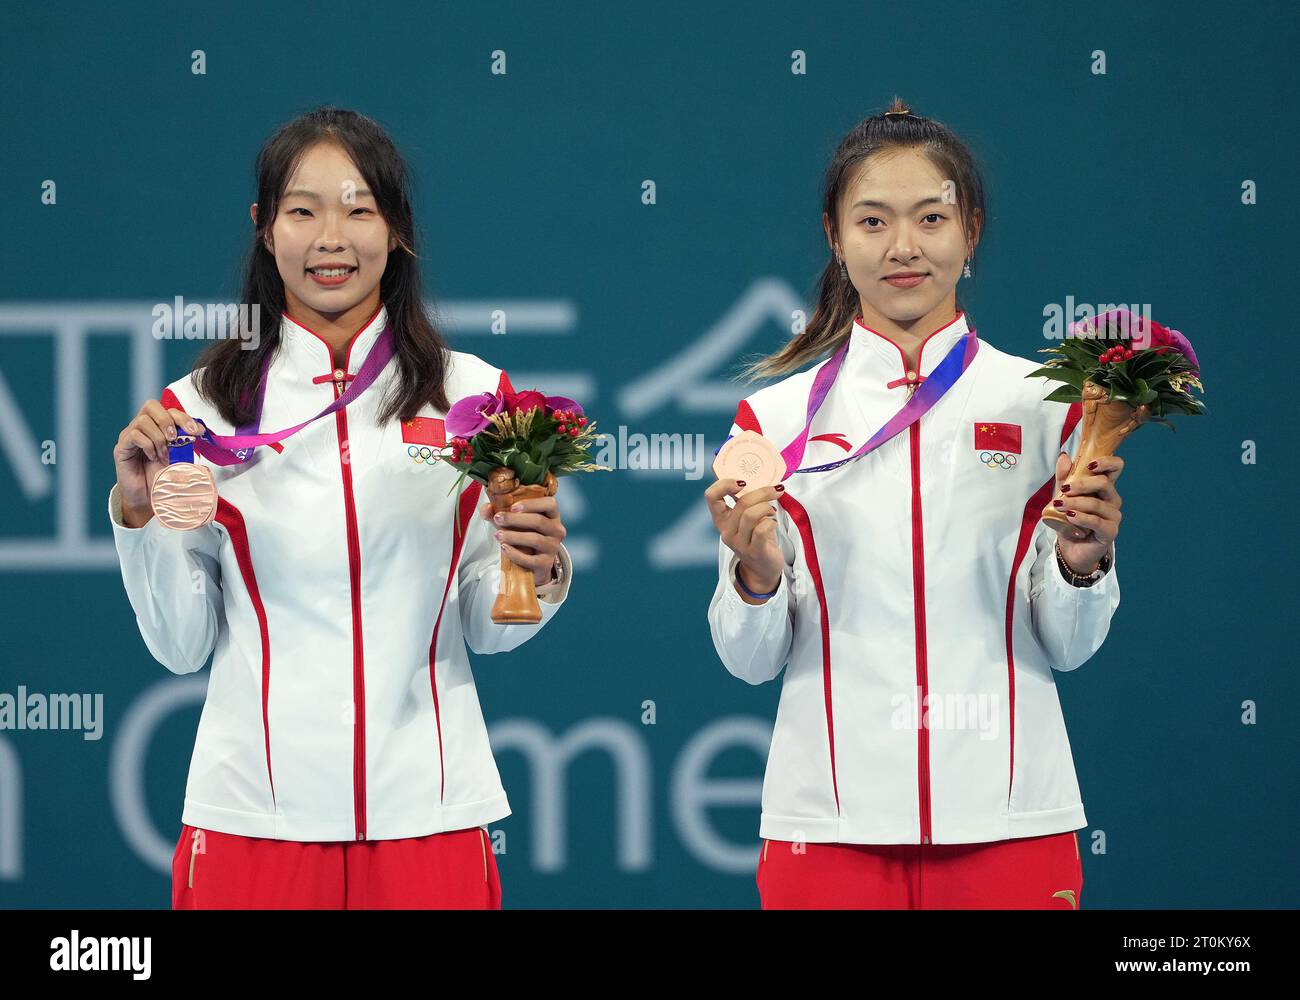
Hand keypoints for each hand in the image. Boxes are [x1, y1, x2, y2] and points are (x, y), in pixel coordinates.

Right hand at [113, 400, 205, 527]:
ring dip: (158, 437)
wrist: (149, 497)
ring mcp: (129, 436)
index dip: (183, 417)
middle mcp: (141, 427)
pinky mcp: (122, 448)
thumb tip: (201, 430)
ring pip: (143, 421)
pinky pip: (134, 436)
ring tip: (164, 454)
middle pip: (151, 406)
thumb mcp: (180, 457)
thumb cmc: (162, 476)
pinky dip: (148, 445)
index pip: (168, 410)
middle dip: (168, 420)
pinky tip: (153, 457)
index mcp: (156, 426)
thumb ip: (186, 442)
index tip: (197, 432)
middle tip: (175, 439)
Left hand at [479, 495, 564, 585]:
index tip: (513, 507)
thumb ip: (498, 512)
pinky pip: (531, 559)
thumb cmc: (524, 535)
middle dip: (515, 520)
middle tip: (498, 519)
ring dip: (513, 536)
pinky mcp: (546, 563)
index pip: (550, 503)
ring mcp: (553, 547)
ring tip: (497, 535)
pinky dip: (515, 554)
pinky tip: (504, 549)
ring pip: (534, 539)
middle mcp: (556, 529)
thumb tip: (486, 509)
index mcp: (552, 515)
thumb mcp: (513, 522)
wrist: (532, 564)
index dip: (532, 504)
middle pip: (538, 521)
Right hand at [705, 478, 784, 600]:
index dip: (725, 484)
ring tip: (772, 511)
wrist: (762, 569)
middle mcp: (726, 531)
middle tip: (776, 489)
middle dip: (762, 492)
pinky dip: (772, 522)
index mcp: (721, 519)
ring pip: (751, 514)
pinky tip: (773, 523)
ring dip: (767, 507)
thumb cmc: (757, 538)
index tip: (742, 481)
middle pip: (742, 503)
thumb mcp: (746, 519)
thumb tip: (759, 477)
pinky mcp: (754, 551)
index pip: (711, 496)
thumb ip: (747, 501)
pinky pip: (762, 529)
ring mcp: (739, 543)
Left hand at [1048, 453, 1122, 573]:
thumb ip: (1063, 478)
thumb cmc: (1070, 520)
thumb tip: (1064, 457)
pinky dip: (1082, 518)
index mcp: (1104, 487)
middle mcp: (1112, 500)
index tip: (1089, 464)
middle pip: (1104, 483)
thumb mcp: (1063, 496)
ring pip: (1097, 504)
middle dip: (1082, 484)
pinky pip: (1097, 522)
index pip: (1116, 467)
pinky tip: (1070, 516)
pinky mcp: (1110, 532)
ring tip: (1059, 505)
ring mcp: (1113, 516)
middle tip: (1064, 489)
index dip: (1107, 462)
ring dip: (1075, 503)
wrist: (1071, 547)